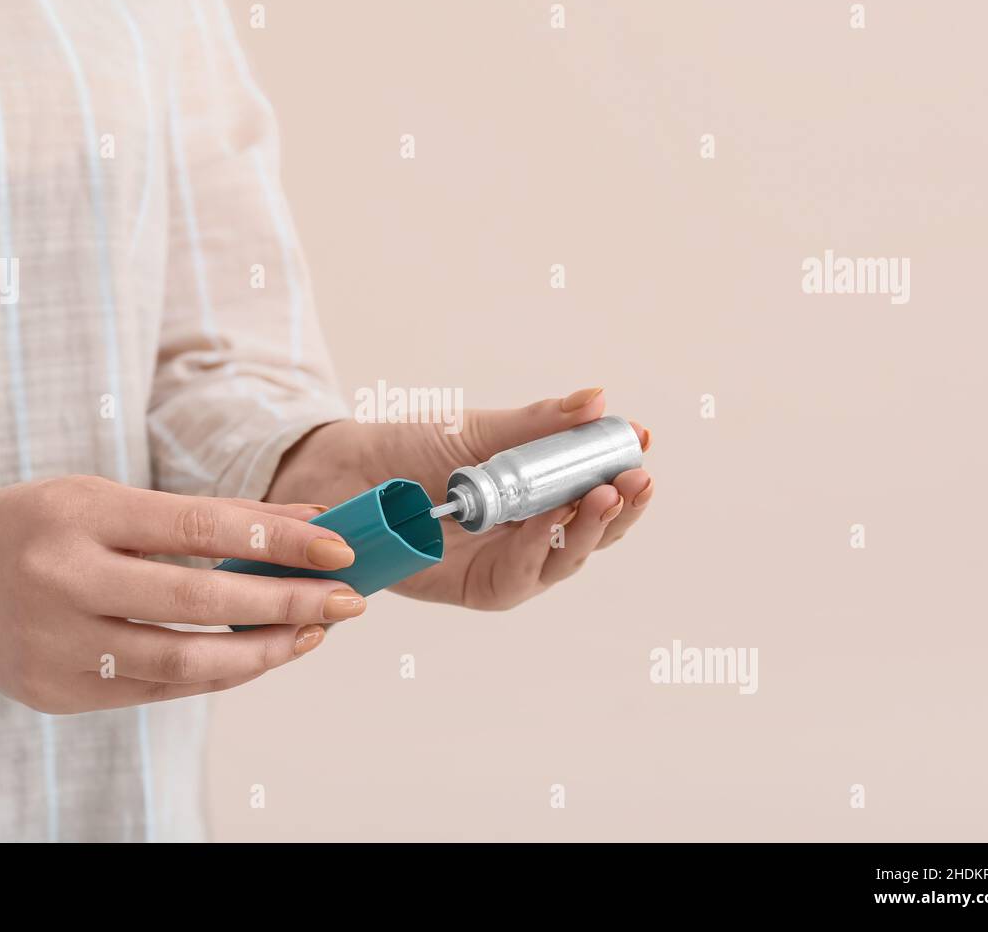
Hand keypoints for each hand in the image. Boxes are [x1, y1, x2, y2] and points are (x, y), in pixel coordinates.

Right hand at [0, 475, 367, 711]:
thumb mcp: (112, 497)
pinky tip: (256, 656)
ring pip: (183, 663)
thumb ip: (208, 514)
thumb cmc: (39, 525)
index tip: (338, 548)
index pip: (201, 528)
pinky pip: (157, 690)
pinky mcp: (58, 694)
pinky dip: (215, 674)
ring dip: (261, 653)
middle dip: (286, 605)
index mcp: (80, 516)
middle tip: (346, 601)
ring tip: (310, 634)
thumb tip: (307, 521)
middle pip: (198, 604)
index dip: (278, 541)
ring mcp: (56, 646)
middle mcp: (64, 581)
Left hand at [268, 388, 652, 609]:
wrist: (346, 472)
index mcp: (540, 494)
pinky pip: (517, 578)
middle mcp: (531, 534)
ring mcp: (505, 563)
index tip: (641, 445)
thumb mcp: (479, 429)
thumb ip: (537, 424)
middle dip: (619, 508)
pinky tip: (547, 522)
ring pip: (563, 561)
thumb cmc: (412, 448)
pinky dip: (535, 551)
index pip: (597, 492)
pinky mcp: (475, 589)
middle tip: (634, 479)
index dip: (624, 474)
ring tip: (599, 496)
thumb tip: (599, 398)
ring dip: (587, 531)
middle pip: (594, 533)